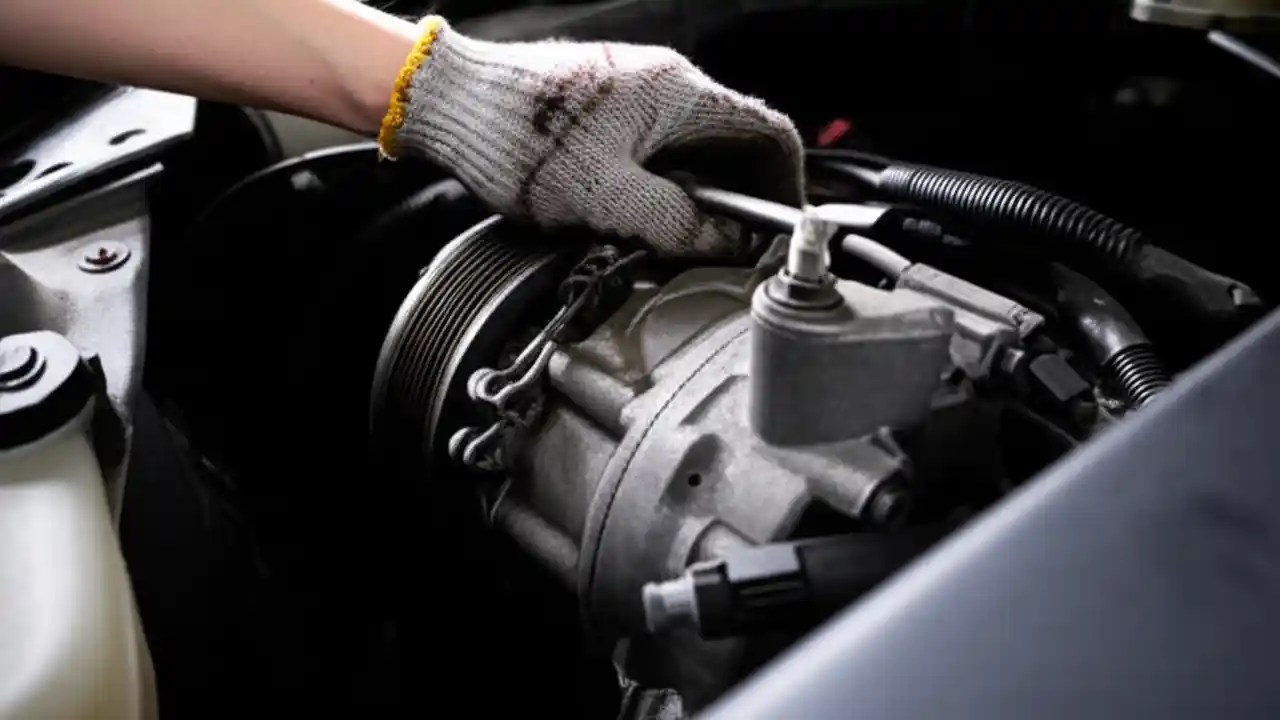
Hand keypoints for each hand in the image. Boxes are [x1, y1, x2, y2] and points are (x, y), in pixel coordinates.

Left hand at [382, 17, 804, 255]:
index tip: (780, 227)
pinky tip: (638, 215)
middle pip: (732, 143)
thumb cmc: (519, 139)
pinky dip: (663, 182)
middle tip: (729, 247)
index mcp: (680, 94)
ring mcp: (634, 91)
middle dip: (739, 198)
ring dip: (698, 194)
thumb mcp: (607, 200)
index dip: (786, 184)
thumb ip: (677, 225)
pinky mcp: (605, 105)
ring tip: (679, 238)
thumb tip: (727, 245)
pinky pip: (656, 146)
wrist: (451, 101)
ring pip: (692, 148)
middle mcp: (665, 83)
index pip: (769, 132)